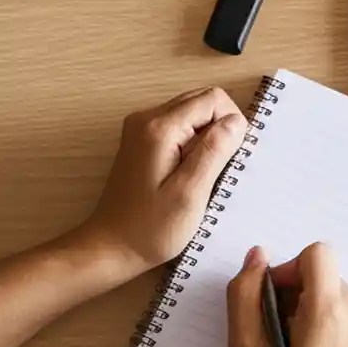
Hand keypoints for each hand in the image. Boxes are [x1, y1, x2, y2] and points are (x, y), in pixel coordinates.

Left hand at [85, 87, 246, 272]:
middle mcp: (147, 119)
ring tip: (203, 173)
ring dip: (209, 137)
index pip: (213, 99)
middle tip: (218, 168)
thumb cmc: (151, 228)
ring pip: (194, 113)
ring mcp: (142, 129)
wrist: (111, 247)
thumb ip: (214, 151)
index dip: (232, 124)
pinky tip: (191, 173)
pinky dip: (195, 143)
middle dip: (221, 129)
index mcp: (160, 129)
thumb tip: (236, 122)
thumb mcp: (190, 193)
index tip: (229, 159)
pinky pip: (181, 127)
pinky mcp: (143, 141)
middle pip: (203, 101)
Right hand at [227, 244, 347, 346]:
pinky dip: (323, 318)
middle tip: (278, 331)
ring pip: (332, 290)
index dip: (289, 269)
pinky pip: (343, 308)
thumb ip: (245, 294)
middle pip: (322, 273)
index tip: (274, 298)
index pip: (317, 254)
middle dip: (295, 291)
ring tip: (293, 345)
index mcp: (329, 309)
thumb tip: (257, 256)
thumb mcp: (245, 346)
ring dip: (308, 306)